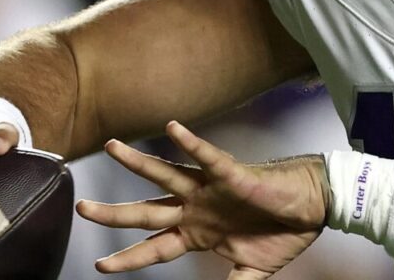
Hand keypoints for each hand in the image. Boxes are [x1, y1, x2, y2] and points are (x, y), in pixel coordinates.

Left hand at [78, 121, 327, 276]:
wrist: (313, 209)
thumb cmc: (283, 233)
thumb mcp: (252, 270)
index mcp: (199, 233)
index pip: (154, 248)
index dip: (128, 258)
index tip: (100, 266)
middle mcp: (197, 209)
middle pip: (146, 212)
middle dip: (113, 214)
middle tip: (80, 208)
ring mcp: (211, 190)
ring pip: (165, 176)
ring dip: (138, 162)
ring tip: (112, 147)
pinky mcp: (232, 174)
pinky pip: (208, 156)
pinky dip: (190, 142)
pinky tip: (172, 128)